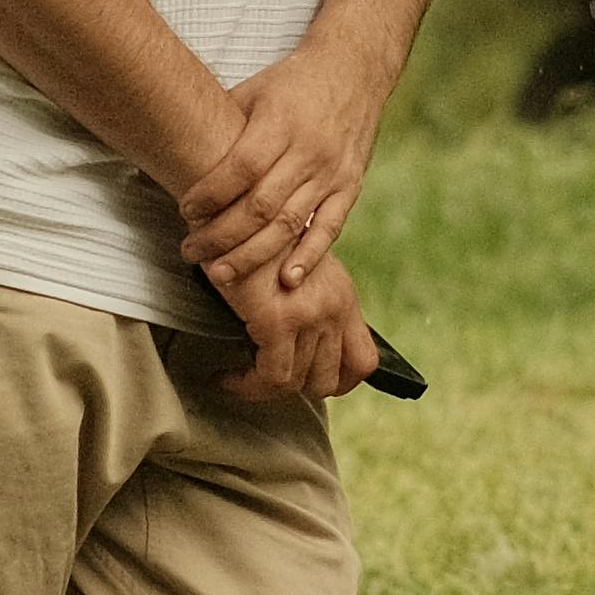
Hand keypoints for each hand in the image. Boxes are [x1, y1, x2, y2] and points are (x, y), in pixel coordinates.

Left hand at [178, 36, 385, 296]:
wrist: (353, 70)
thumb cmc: (291, 83)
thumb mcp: (254, 91)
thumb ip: (225, 127)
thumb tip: (173, 151)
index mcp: (280, 122)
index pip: (241, 168)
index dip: (210, 194)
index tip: (185, 211)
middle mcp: (309, 150)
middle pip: (261, 205)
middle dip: (221, 235)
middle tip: (190, 251)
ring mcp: (332, 172)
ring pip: (290, 224)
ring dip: (253, 255)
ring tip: (220, 274)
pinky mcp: (350, 186)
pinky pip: (329, 228)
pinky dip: (309, 257)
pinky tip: (286, 280)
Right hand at [224, 244, 380, 401]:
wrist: (238, 206)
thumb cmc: (258, 234)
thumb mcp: (300, 266)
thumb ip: (311, 301)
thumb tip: (303, 342)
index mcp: (344, 297)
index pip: (365, 361)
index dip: (341, 382)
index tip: (310, 382)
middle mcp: (334, 308)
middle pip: (331, 379)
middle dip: (297, 388)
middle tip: (268, 382)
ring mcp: (309, 315)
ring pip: (298, 383)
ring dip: (266, 388)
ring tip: (241, 378)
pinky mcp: (277, 320)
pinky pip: (270, 376)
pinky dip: (249, 384)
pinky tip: (229, 376)